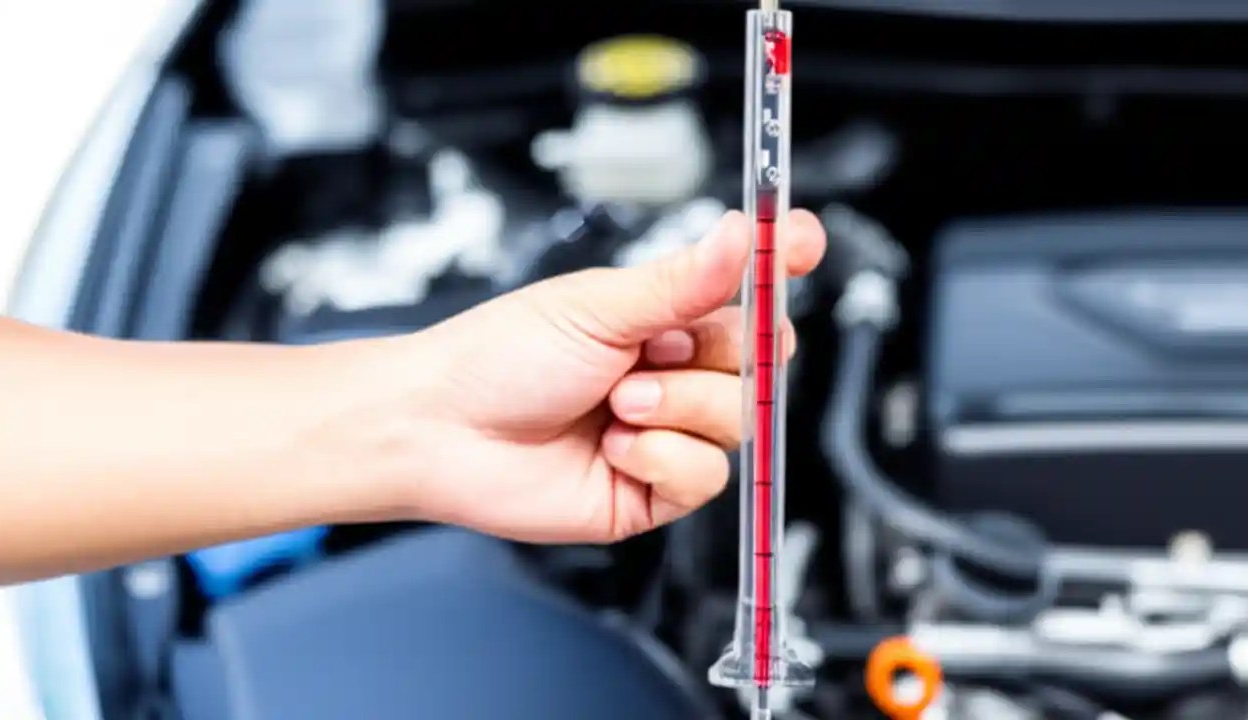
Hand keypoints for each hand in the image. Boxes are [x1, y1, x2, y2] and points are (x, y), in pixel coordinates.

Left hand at [374, 210, 825, 543]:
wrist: (443, 431)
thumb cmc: (500, 358)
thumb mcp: (599, 307)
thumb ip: (682, 280)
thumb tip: (743, 234)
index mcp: (664, 316)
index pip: (748, 288)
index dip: (784, 264)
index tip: (803, 242)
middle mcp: (675, 372)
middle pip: (759, 360)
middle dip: (711, 354)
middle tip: (654, 349)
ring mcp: (668, 431)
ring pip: (736, 420)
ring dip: (673, 408)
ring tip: (614, 403)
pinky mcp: (657, 488)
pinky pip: (705, 474)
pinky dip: (660, 456)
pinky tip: (611, 446)